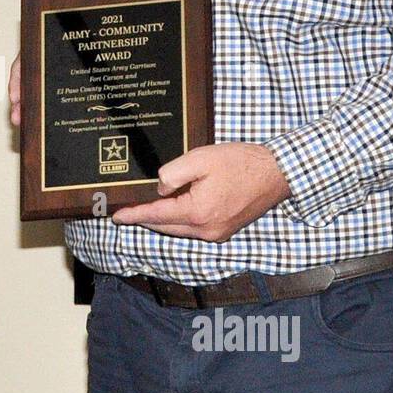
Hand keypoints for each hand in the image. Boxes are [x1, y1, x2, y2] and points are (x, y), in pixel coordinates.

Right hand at [11, 0, 95, 126]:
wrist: (93, 23)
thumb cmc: (84, 17)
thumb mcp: (85, 7)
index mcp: (43, 43)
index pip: (25, 61)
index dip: (19, 77)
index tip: (15, 91)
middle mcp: (43, 61)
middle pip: (26, 82)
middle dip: (19, 100)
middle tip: (16, 116)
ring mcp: (52, 75)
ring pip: (35, 94)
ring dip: (27, 110)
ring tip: (21, 125)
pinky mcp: (66, 87)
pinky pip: (52, 102)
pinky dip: (46, 115)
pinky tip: (45, 129)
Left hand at [111, 142, 290, 242]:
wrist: (277, 173)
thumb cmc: (242, 163)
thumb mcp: (200, 159)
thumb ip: (173, 174)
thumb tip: (161, 189)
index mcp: (197, 213)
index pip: (156, 215)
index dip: (134, 214)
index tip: (116, 216)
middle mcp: (206, 230)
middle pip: (166, 226)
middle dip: (146, 218)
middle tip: (127, 210)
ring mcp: (217, 234)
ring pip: (179, 229)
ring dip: (163, 219)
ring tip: (146, 207)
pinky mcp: (224, 231)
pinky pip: (193, 228)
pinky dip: (180, 220)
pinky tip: (174, 207)